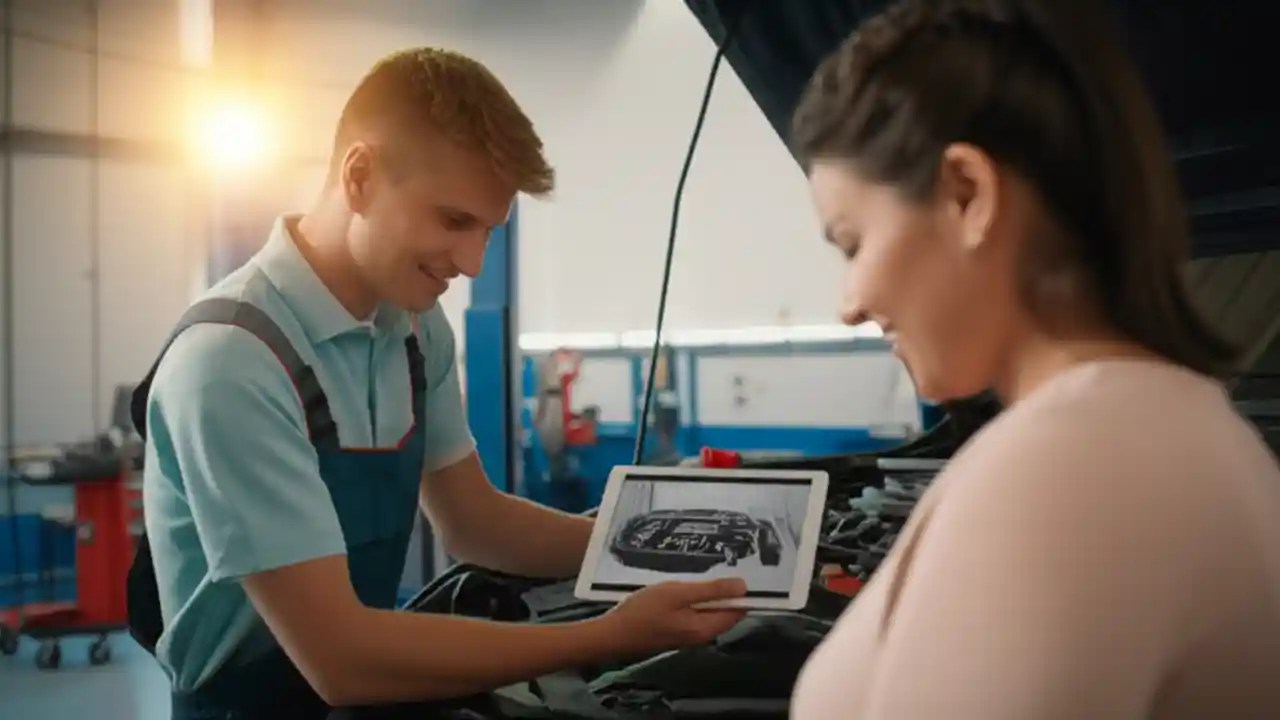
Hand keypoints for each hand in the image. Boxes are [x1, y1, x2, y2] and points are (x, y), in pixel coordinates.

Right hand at [601, 578, 749, 656]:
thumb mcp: (678, 593)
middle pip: (724, 612)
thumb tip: (743, 587)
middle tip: (715, 566)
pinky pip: (694, 615)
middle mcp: (702, 636)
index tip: (738, 569)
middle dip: (723, 591)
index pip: (738, 611)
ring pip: (708, 612)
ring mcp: (688, 636)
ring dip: (706, 595)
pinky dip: (693, 601)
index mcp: (706, 629)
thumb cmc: (644, 611)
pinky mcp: (676, 633)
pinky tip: (681, 588)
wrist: (613, 635)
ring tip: (695, 575)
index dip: (741, 591)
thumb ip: (711, 591)